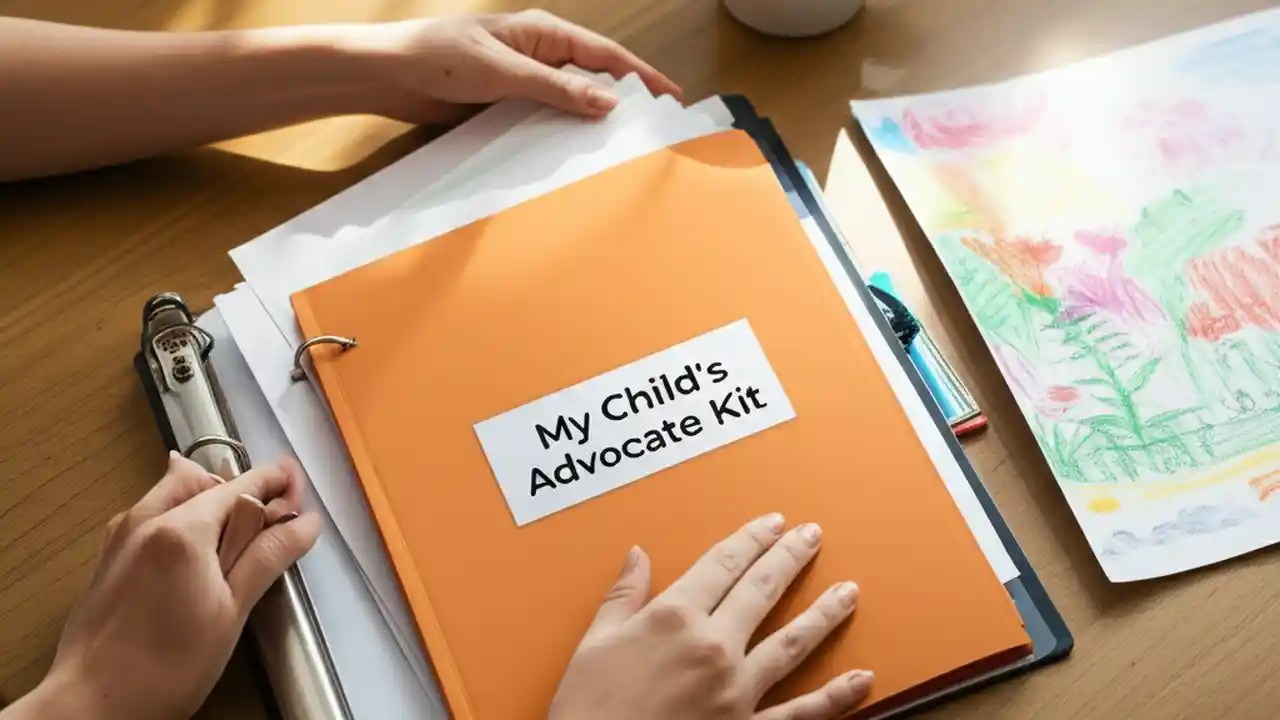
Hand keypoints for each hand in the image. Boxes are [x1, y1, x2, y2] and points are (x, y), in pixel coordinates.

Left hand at [4, 453, 319, 719]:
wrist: (93, 705)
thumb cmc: (167, 666)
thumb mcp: (232, 611)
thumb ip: (268, 557)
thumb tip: (304, 522)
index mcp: (182, 529)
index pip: (242, 486)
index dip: (275, 483)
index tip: (298, 487)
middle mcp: (146, 519)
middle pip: (205, 480)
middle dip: (242, 490)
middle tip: (273, 518)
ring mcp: (121, 535)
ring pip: (175, 493)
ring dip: (210, 499)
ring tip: (235, 535)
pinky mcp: (109, 556)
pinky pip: (152, 514)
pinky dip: (182, 515)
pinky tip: (196, 550)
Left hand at [349, 10, 682, 123]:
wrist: (388, 75)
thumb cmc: (438, 57)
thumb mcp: (503, 72)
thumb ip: (557, 88)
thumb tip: (608, 103)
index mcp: (544, 33)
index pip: (606, 56)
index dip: (642, 77)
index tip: (671, 99)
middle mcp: (540, 55)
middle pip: (595, 80)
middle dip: (624, 102)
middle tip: (655, 130)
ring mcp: (525, 82)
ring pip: (572, 104)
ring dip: (593, 124)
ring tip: (624, 149)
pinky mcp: (507, 106)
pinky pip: (545, 122)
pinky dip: (563, 136)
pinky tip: (576, 156)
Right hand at [549, 515, 872, 719]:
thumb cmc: (588, 711)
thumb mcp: (594, 645)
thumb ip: (623, 597)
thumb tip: (638, 555)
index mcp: (673, 618)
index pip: (722, 563)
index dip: (751, 538)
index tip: (773, 523)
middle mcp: (713, 647)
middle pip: (762, 590)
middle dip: (790, 558)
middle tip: (813, 535)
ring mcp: (736, 691)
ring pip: (793, 642)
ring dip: (824, 613)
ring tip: (849, 591)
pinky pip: (801, 712)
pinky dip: (836, 696)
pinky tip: (861, 678)